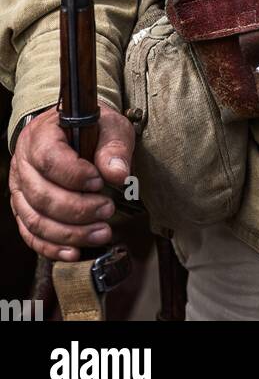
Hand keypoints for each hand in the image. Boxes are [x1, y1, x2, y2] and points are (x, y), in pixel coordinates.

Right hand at [9, 103, 134, 261]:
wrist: (75, 134)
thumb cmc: (92, 130)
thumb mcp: (109, 127)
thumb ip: (114, 147)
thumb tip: (119, 174)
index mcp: (41, 135)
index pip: (49, 159)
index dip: (74, 175)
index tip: (99, 182)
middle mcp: (24, 163)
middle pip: (42, 195)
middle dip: (78, 210)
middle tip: (107, 209)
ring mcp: (20, 189)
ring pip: (35, 220)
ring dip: (69, 233)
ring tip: (101, 232)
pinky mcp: (23, 210)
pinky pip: (31, 234)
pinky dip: (52, 247)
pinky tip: (75, 251)